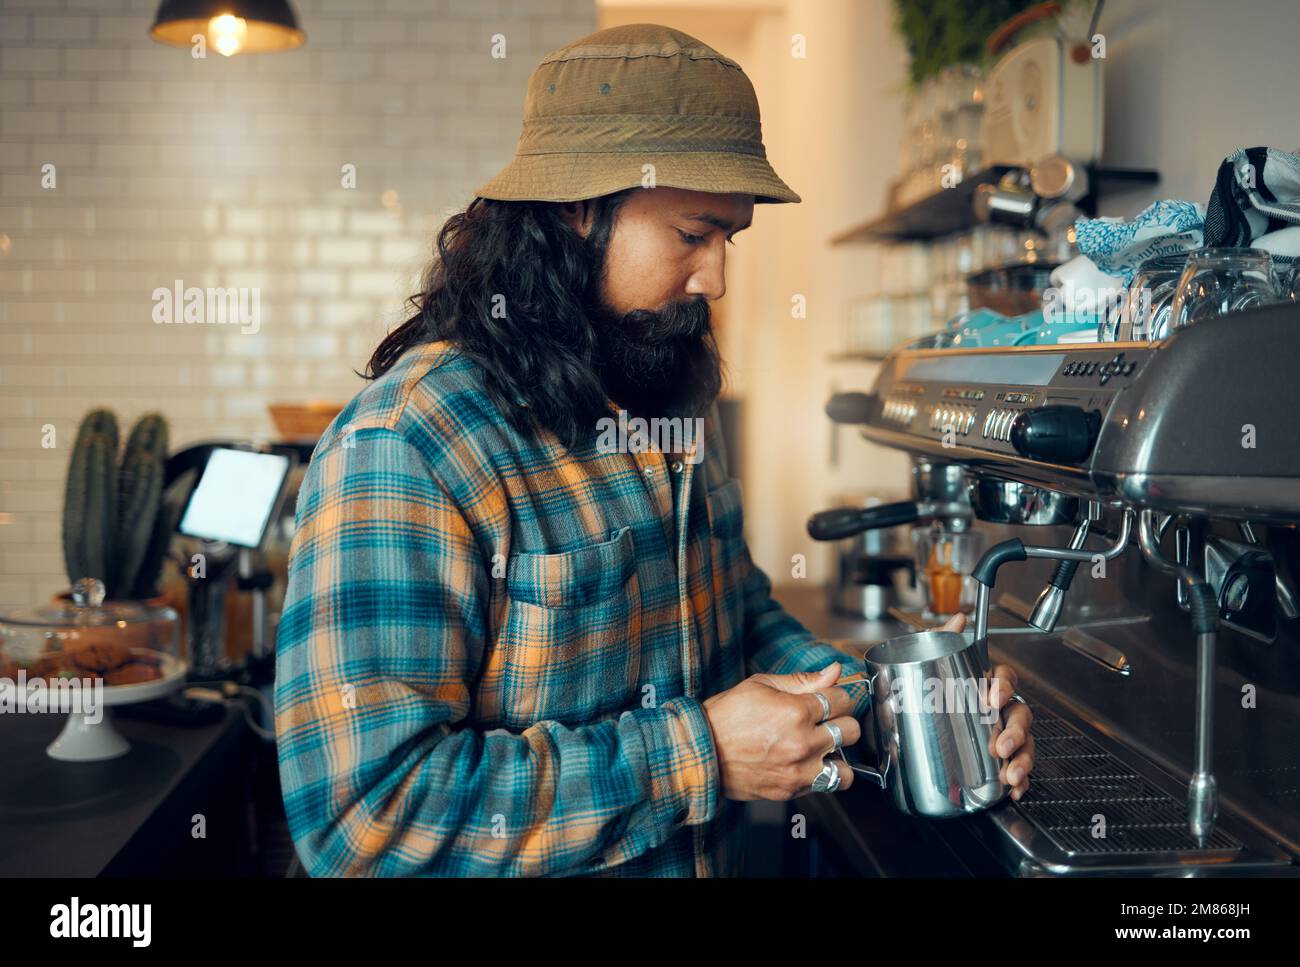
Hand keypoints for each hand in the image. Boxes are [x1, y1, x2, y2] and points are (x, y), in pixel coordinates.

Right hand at [702, 664, 860, 800]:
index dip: (837, 696)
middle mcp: (802, 743)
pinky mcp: (791, 790)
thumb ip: (803, 680)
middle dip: (841, 722)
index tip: (829, 699)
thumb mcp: (761, 685)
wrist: (701, 752)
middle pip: (851, 731)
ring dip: (838, 755)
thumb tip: (834, 671)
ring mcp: (798, 770)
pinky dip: (823, 774)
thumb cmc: (726, 716)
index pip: (843, 700)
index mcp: (796, 711)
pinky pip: (827, 785)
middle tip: (825, 721)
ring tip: (822, 748)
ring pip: (847, 766)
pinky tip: (808, 763)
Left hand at [932, 612, 1035, 800]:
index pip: (1005, 679)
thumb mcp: (921, 663)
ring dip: (1022, 759)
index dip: (1005, 686)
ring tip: (1010, 773)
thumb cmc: (918, 691)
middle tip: (1001, 744)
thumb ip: (939, 640)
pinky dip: (1020, 782)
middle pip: (1020, 715)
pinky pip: (1015, 770)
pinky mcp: (994, 760)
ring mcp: (998, 734)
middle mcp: (996, 710)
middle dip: (1016, 730)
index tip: (993, 696)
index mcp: (982, 684)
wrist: (897, 723)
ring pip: (1024, 744)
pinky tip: (1015, 790)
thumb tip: (958, 619)